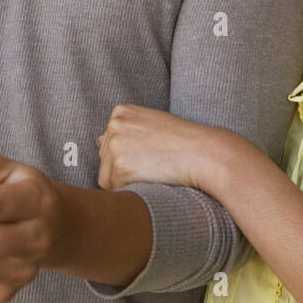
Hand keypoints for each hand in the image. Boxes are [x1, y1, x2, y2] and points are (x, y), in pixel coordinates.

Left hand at [97, 104, 236, 192]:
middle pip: (106, 159)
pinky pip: (113, 189)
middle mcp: (113, 125)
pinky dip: (129, 190)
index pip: (110, 142)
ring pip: (106, 176)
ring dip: (126, 181)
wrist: (203, 153)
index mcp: (121, 112)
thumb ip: (126, 130)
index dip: (131, 154)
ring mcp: (115, 145)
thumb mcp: (152, 124)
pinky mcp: (119, 166)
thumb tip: (99, 140)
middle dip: (126, 167)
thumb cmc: (183, 141)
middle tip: (154, 163)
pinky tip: (149, 179)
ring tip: (152, 171)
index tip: (151, 153)